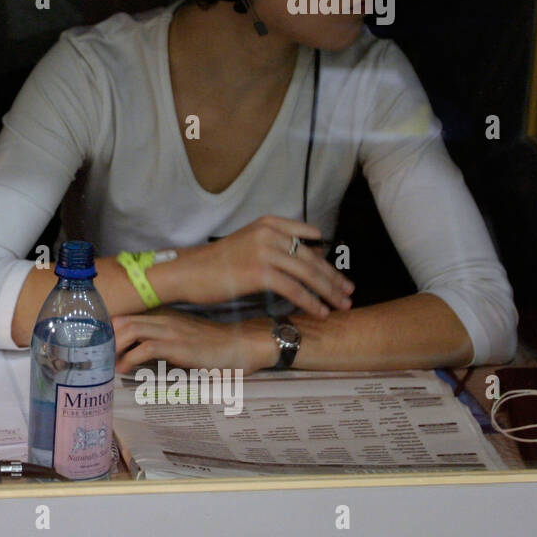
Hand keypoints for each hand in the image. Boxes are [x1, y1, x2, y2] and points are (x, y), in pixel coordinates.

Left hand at [112, 309, 275, 374]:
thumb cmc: (211, 346)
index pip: (125, 316)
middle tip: (96, 359)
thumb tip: (134, 356)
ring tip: (106, 364)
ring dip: (114, 348)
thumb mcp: (180, 339)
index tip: (96, 348)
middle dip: (105, 339)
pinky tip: (123, 370)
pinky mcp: (177, 344)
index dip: (107, 331)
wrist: (241, 345)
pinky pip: (145, 347)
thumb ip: (158, 342)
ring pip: (129, 329)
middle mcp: (162, 318)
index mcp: (161, 315)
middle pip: (121, 320)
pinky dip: (130, 358)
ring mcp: (169, 329)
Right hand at [174, 215, 351, 318]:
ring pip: (308, 274)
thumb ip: (272, 247)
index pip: (307, 236)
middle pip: (312, 258)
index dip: (326, 257)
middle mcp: (269, 234)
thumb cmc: (213, 264)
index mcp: (267, 223)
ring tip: (342, 305)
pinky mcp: (260, 273)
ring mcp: (265, 252)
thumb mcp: (246, 244)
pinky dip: (311, 302)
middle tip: (348, 293)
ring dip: (329, 292)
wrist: (187, 272)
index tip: (337, 273)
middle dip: (333, 278)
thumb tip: (301, 263)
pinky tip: (321, 313)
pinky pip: (295, 289)